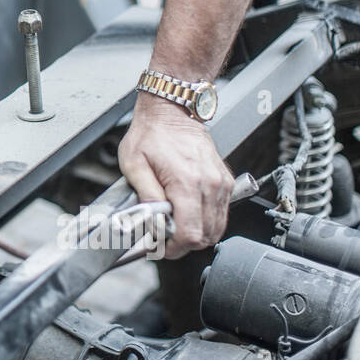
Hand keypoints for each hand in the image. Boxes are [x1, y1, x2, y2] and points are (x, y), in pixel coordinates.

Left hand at [117, 93, 234, 258]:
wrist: (171, 111)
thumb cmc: (151, 133)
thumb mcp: (134, 165)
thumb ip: (145, 197)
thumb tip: (152, 223)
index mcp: (186, 182)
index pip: (190, 234)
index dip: (174, 248)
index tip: (160, 247)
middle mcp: (210, 184)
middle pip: (207, 236)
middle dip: (185, 244)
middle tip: (165, 239)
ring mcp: (221, 183)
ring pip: (218, 228)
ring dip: (197, 234)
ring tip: (175, 227)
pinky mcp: (225, 181)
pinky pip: (222, 212)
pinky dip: (208, 220)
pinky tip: (189, 214)